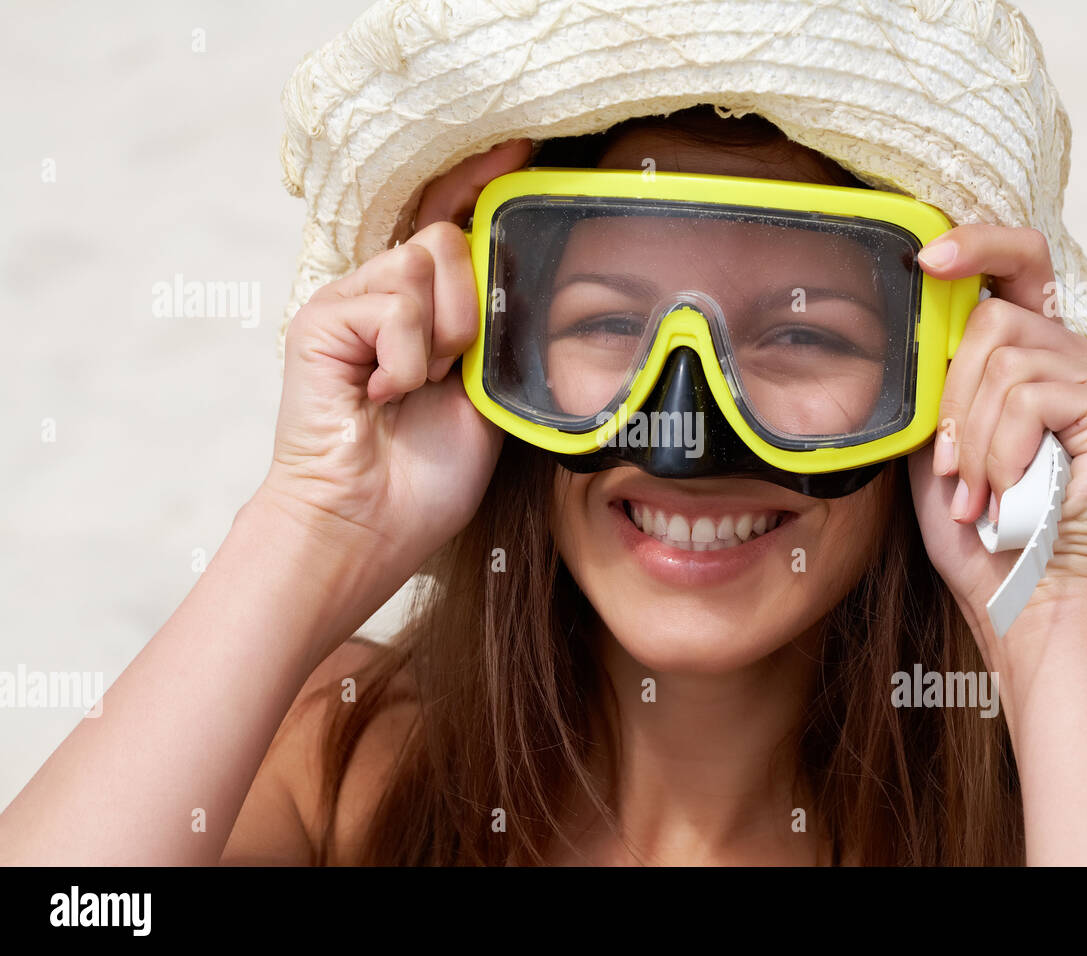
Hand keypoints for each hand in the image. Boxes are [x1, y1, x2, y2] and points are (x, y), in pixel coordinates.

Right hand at [259, 138, 534, 598]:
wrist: (367, 526)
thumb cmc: (423, 476)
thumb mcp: (485, 393)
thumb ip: (496, 331)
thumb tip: (514, 269)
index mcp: (423, 314)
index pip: (454, 228)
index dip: (483, 185)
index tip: (523, 152)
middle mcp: (383, 298)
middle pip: (448, 239)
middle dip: (470, 307)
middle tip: (452, 368)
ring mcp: (348, 304)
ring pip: (422, 262)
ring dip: (437, 337)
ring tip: (413, 388)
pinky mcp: (320, 318)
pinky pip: (391, 302)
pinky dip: (403, 357)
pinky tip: (380, 395)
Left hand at [905, 225, 1086, 668]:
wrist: (1018, 593)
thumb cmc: (977, 524)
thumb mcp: (939, 437)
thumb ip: (937, 380)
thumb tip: (911, 321)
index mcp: (1034, 353)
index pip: (1020, 263)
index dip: (978, 245)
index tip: (926, 258)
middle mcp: (1075, 354)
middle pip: (993, 321)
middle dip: (954, 402)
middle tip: (954, 469)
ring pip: (1005, 362)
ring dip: (974, 440)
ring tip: (980, 493)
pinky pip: (1030, 396)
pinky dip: (1002, 450)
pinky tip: (1009, 492)